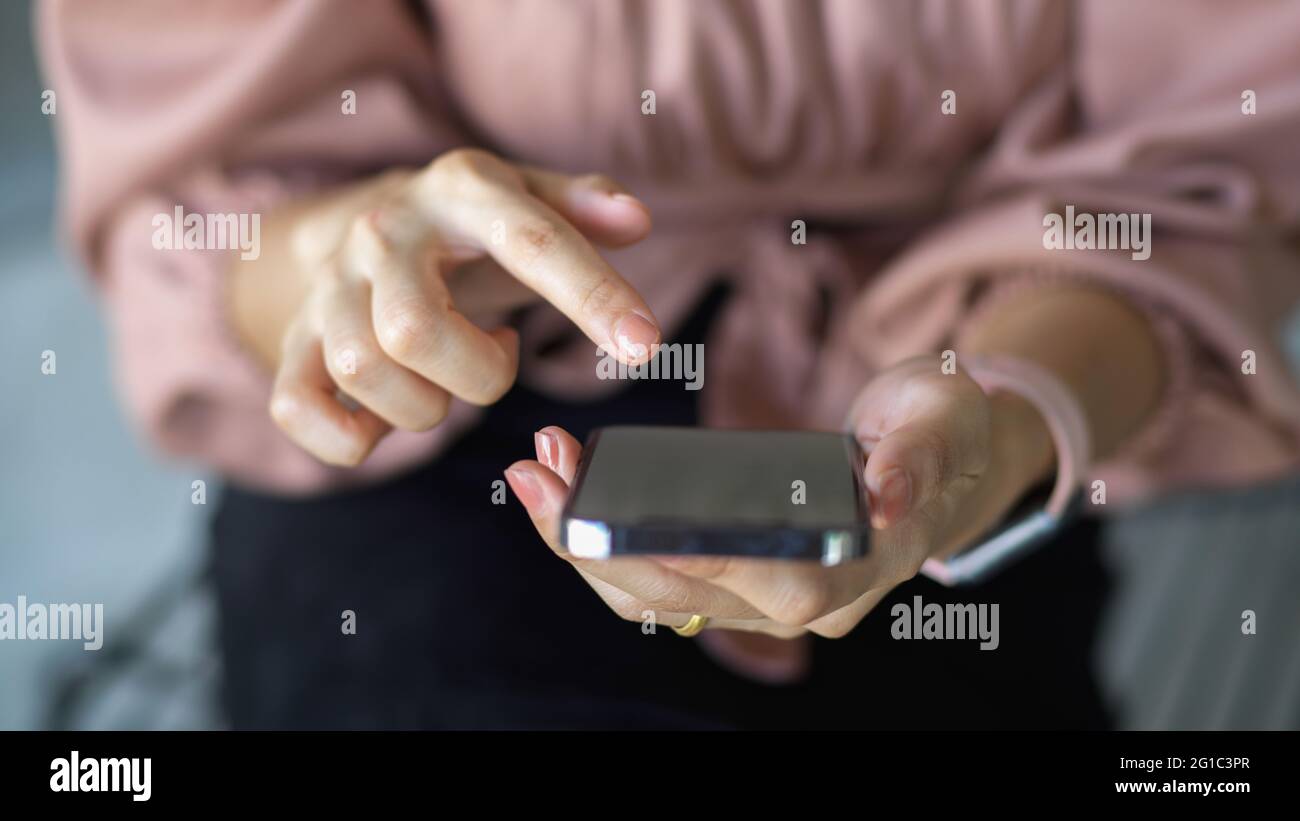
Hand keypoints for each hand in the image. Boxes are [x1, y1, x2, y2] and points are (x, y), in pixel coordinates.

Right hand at [259, 149, 659, 465]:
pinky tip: (386, 421)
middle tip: (496, 357)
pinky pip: (298, 409)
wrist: (347, 223)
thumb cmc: (463, 227)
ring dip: (424, 405)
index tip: (646, 345)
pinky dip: (349, 440)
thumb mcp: (522, 198)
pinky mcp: (292, 343)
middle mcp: (380, 235)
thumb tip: (636, 216)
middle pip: (414, 331)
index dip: (591, 296)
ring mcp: (327, 291)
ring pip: (363, 374)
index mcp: (456, 191)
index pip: (529, 241)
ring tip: (446, 376)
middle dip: (478, 375)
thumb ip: (580, 206)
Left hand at [504, 357, 1053, 639]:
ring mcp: (765, 597)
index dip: (669, 552)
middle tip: (534, 470)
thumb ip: (915, 462)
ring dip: (586, 540)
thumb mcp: (942, 425)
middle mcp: (802, 602)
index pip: (752, 581)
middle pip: (680, 595)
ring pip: (655, 593)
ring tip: (536, 470)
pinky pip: (658, 574)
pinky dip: (607, 536)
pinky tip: (570, 487)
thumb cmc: (942, 432)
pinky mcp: (737, 576)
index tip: (591, 508)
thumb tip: (882, 501)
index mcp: (853, 570)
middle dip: (595, 541)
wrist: (941, 452)